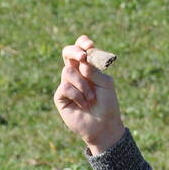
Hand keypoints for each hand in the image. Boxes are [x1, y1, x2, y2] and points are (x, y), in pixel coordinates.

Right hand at [55, 35, 124, 150]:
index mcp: (88, 67)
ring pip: (68, 71)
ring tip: (91, 98)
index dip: (82, 43)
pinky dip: (77, 95)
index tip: (90, 45)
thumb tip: (81, 62)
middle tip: (83, 58)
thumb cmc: (107, 105)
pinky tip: (83, 104)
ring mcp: (67, 84)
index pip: (81, 49)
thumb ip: (94, 71)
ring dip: (82, 84)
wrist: (103, 126)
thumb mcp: (106, 84)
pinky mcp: (60, 97)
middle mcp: (76, 73)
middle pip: (67, 53)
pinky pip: (65, 87)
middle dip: (74, 52)